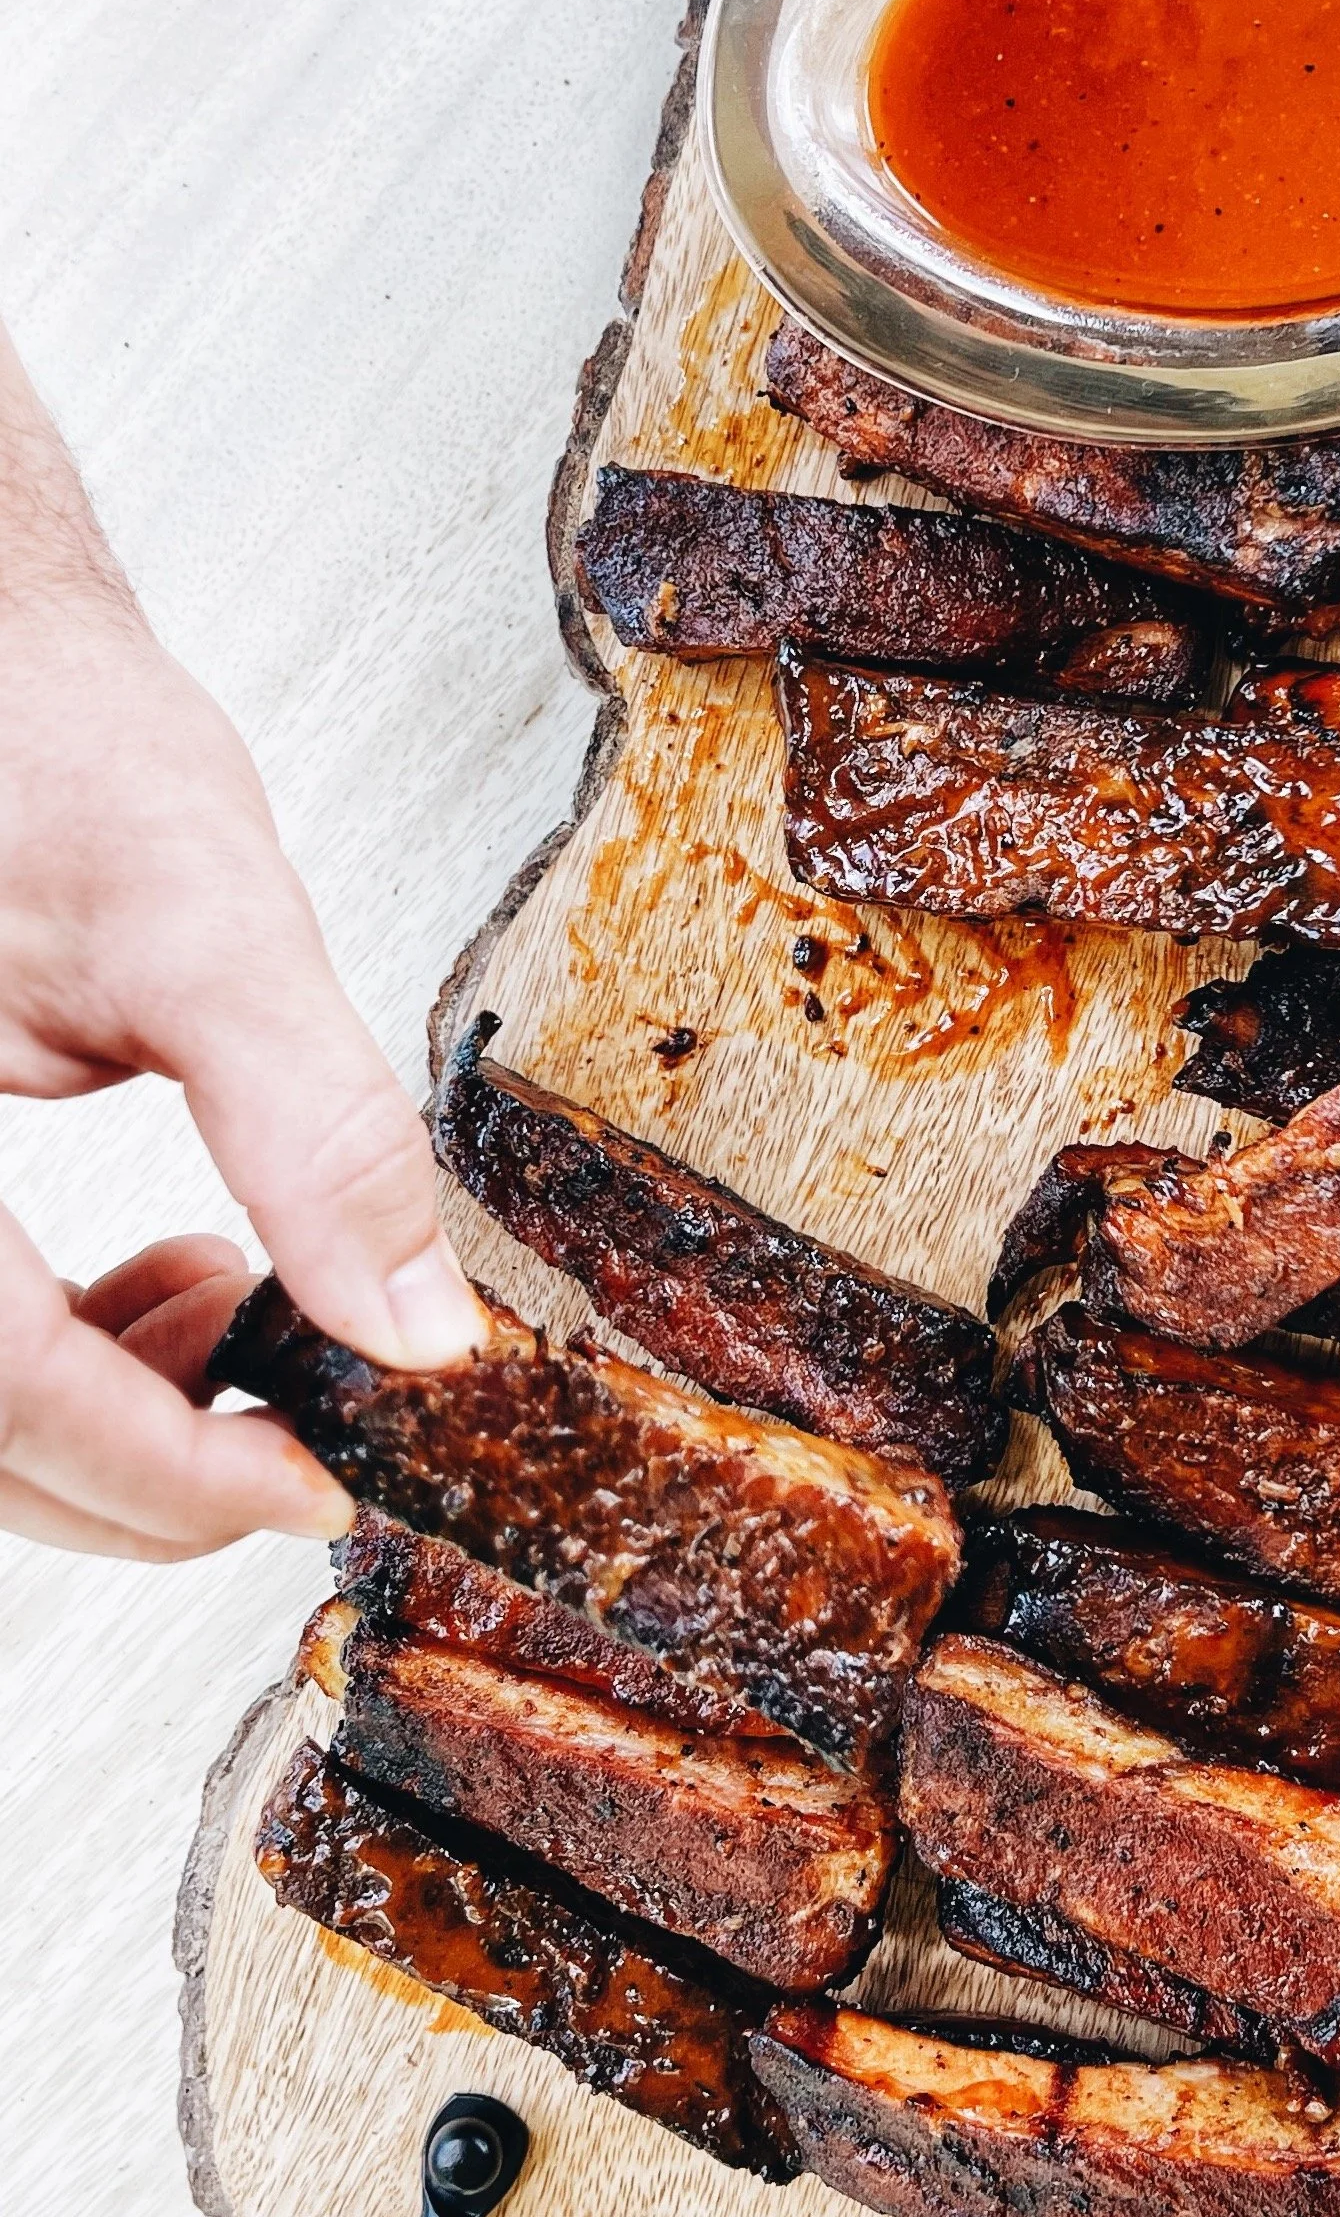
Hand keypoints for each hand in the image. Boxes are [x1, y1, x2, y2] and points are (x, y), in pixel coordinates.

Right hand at [0, 319, 481, 1557]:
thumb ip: (313, 1131)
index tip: (314, 1488)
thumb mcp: (197, 916)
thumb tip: (421, 1330)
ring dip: (95, 1411)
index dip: (166, 1478)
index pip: (4, 1399)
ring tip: (240, 1306)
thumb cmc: (32, 728)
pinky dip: (48, 1348)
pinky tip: (165, 1278)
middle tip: (300, 1418)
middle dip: (142, 1462)